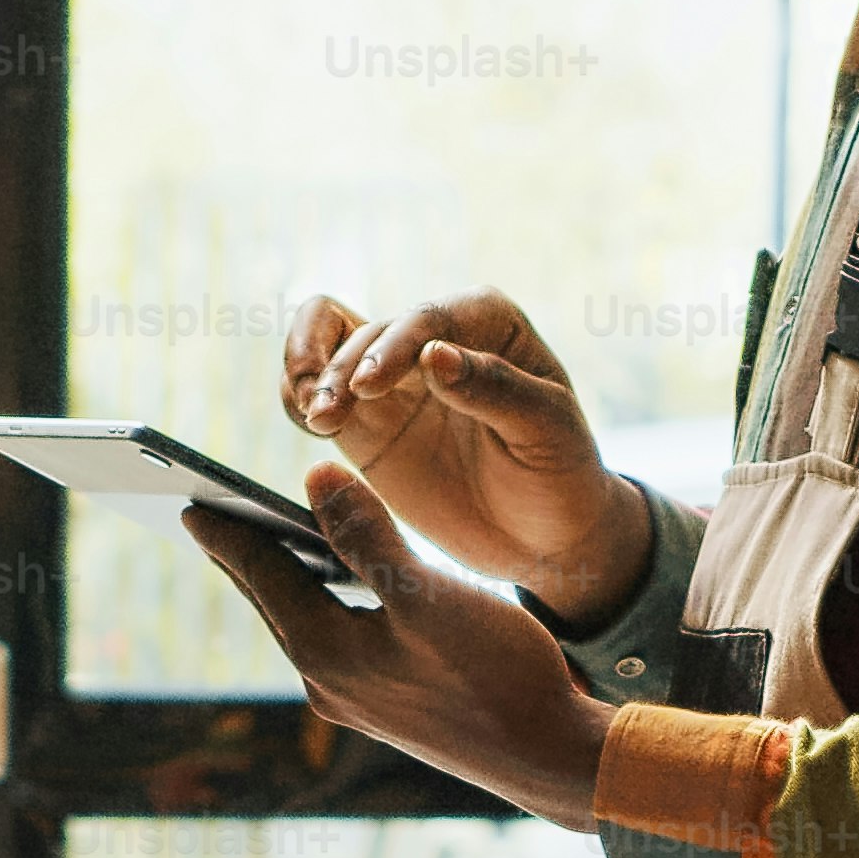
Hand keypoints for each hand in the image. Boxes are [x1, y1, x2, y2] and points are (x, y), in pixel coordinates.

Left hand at [183, 467, 618, 828]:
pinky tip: (341, 589)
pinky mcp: (389, 709)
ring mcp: (358, 701)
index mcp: (326, 652)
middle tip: (208, 518)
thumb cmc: (498, 673)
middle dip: (243, 557)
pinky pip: (339, 643)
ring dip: (285, 581)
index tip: (188, 502)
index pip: (261, 575)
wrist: (552, 758)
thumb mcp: (430, 595)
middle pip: (274, 602)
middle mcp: (329, 683)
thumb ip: (368, 536)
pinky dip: (326, 605)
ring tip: (267, 542)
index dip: (228, 532)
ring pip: (306, 624)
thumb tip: (314, 478)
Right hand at [275, 289, 657, 622]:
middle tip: (328, 416)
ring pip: (324, 343)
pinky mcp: (364, 423)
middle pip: (363, 330)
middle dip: (339, 367)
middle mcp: (432, 338)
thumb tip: (433, 354)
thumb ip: (494, 389)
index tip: (369, 386)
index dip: (391, 346)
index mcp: (486, 322)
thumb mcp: (547, 431)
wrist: (546, 538)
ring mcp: (392, 380)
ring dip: (305, 370)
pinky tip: (310, 425)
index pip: (426, 319)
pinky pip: (312, 395)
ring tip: (314, 417)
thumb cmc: (561, 474)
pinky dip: (297, 400)